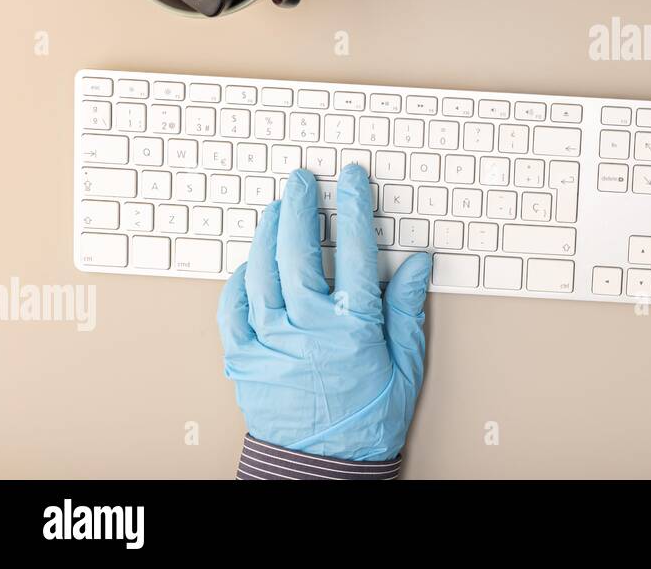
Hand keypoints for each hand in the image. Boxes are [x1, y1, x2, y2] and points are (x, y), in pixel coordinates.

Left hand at [217, 165, 431, 460]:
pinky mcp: (244, 359)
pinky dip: (239, 280)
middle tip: (300, 181)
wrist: (324, 468)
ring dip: (267, 233)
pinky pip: (233, 309)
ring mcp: (270, 341)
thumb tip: (416, 263)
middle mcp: (307, 326)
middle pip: (297, 249)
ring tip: (275, 209)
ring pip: (261, 272)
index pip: (355, 248)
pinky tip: (249, 264)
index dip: (354, 206)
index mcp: (352, 325)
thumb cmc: (369, 419)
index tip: (351, 181)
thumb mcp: (406, 364)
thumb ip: (406, 308)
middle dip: (299, 207)